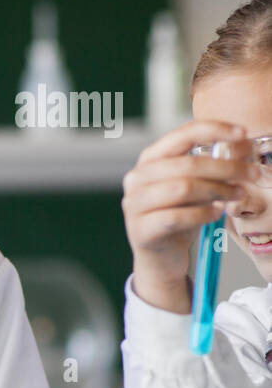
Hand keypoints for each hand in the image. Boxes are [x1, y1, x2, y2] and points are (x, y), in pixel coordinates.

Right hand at [122, 120, 256, 312]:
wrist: (159, 257)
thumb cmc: (178, 216)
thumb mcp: (196, 187)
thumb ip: (213, 166)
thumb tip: (242, 146)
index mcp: (150, 160)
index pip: (181, 135)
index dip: (214, 130)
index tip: (242, 133)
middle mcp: (137, 179)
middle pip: (187, 164)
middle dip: (227, 167)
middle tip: (252, 174)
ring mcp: (135, 204)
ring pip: (183, 188)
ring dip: (218, 190)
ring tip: (238, 195)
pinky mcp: (141, 229)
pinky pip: (177, 217)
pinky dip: (202, 214)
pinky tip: (216, 213)